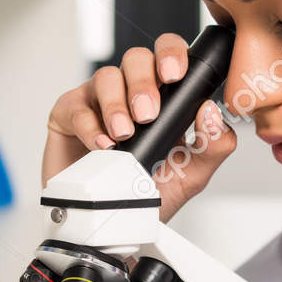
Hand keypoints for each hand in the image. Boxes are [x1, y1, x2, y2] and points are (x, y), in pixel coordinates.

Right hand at [41, 32, 236, 223]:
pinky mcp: (68, 116)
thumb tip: (211, 112)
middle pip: (136, 58)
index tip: (176, 74)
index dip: (172, 54)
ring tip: (124, 135)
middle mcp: (130, 93)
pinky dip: (90, 126)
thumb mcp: (190, 176)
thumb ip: (213, 146)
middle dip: (144, 83)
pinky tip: (102, 146)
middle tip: (148, 114)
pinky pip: (76, 105)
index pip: (169, 56)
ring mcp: (98, 102)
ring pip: (106, 76)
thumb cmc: (145, 197)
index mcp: (163, 98)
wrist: (107, 227)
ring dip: (117, 104)